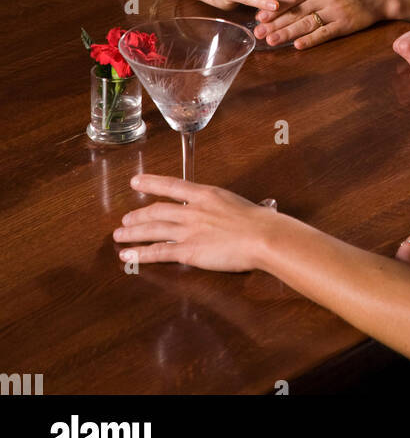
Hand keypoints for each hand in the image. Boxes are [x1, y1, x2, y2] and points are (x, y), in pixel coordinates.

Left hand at [113, 173, 275, 271]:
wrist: (261, 235)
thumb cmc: (258, 221)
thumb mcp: (239, 205)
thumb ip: (228, 207)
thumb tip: (234, 210)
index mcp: (206, 194)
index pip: (172, 185)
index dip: (152, 183)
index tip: (136, 181)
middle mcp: (193, 210)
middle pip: (157, 210)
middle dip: (139, 215)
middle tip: (125, 220)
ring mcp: (189, 230)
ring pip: (153, 229)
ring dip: (134, 233)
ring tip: (119, 236)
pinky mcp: (189, 251)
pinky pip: (159, 252)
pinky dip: (141, 254)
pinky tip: (128, 256)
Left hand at [253, 0, 377, 48]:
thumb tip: (279, 4)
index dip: (275, 8)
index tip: (259, 17)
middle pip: (296, 11)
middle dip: (275, 23)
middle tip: (258, 33)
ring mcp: (336, 11)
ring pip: (307, 23)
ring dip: (287, 32)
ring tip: (271, 40)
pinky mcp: (345, 25)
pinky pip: (325, 33)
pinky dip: (311, 40)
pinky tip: (298, 46)